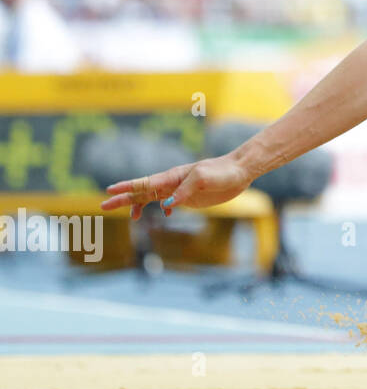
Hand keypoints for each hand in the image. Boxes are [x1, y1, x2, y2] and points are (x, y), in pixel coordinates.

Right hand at [100, 154, 252, 219]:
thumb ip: (184, 191)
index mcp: (173, 177)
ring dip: (140, 205)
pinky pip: (171, 202)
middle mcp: (173, 182)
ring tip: (131, 217)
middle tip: (104, 205)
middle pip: (143, 192)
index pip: (145, 183)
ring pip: (155, 198)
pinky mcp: (192, 196)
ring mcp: (181, 189)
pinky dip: (163, 208)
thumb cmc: (222, 172)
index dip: (126, 188)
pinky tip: (164, 215)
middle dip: (124, 199)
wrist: (240, 171)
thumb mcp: (203, 179)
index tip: (109, 190)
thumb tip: (167, 206)